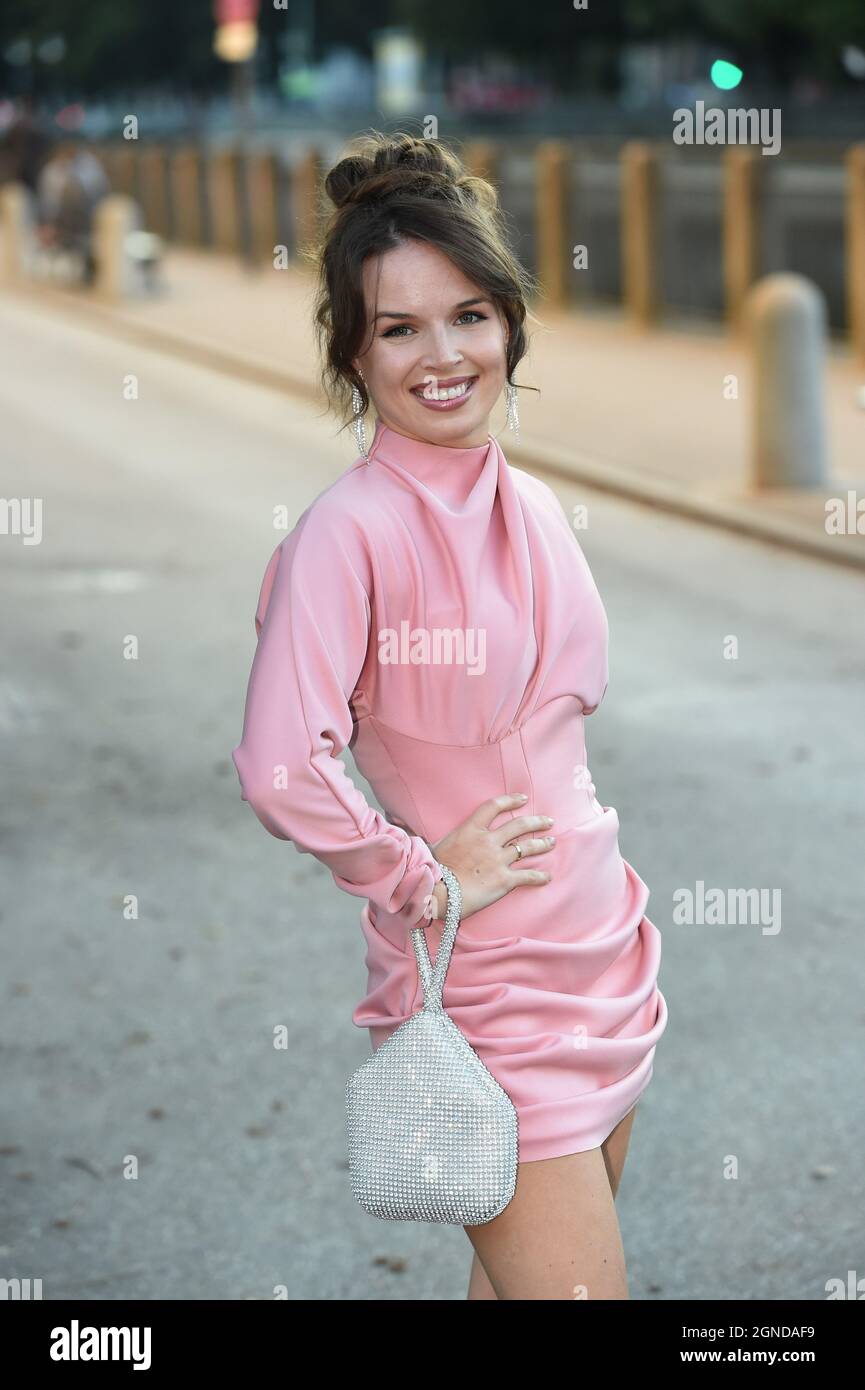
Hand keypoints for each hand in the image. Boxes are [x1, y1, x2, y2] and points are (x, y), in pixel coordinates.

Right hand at [428, 793, 554, 920]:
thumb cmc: (434, 870)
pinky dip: (540, 877)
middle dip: (536, 822)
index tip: (523, 798)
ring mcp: (498, 860)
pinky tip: (547, 877)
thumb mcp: (437, 846)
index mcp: (471, 830)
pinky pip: (528, 876)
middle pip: (519, 825)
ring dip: (542, 844)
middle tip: (547, 821)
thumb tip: (424, 836)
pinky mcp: (504, 880)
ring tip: (551, 843)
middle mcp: (488, 841)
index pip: (493, 807)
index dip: (510, 800)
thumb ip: (443, 839)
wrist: (439, 893)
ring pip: (527, 847)